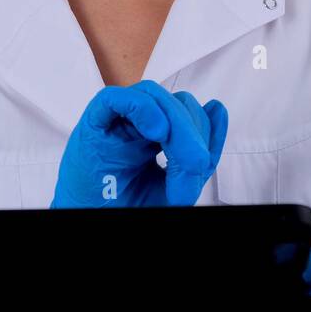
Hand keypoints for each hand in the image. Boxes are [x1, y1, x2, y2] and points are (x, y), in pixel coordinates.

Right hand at [51, 80, 227, 207]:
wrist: (92, 217)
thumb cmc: (125, 202)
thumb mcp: (175, 186)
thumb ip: (197, 159)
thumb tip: (217, 110)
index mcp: (156, 133)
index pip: (189, 113)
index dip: (204, 131)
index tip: (203, 162)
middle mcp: (137, 121)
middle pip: (174, 102)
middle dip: (191, 130)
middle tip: (194, 163)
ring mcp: (116, 120)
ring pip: (151, 94)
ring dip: (172, 119)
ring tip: (175, 151)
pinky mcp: (94, 123)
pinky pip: (115, 98)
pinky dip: (141, 108)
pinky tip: (156, 130)